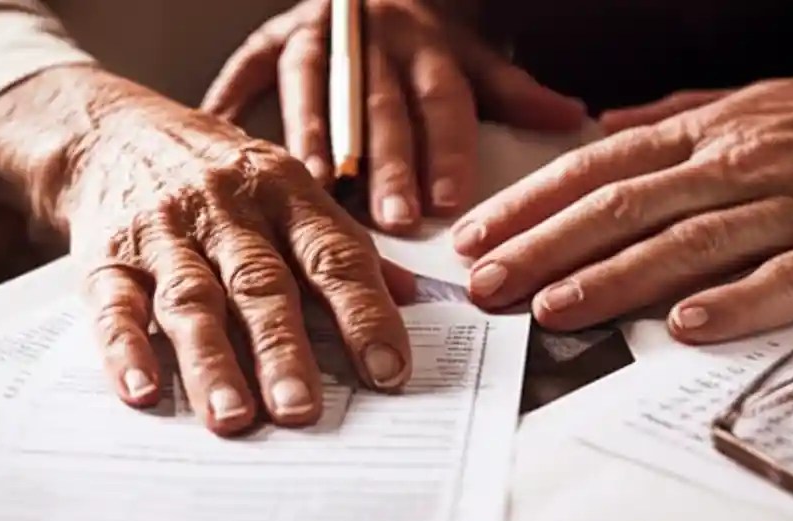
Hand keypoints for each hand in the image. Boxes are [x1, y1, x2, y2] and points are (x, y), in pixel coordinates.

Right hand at [0, 66, 415, 435]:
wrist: (111, 131)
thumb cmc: (221, 174)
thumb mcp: (288, 191)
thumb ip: (343, 248)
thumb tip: (413, 300)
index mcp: (287, 195)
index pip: (333, 257)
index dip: (364, 314)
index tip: (389, 372)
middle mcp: (228, 211)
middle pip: (260, 284)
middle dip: (283, 350)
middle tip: (302, 410)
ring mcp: (165, 234)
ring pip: (192, 300)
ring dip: (212, 363)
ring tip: (232, 418)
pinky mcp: (108, 258)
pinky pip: (115, 306)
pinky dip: (126, 351)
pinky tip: (142, 392)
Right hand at [203, 0, 585, 232]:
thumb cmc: (419, 40)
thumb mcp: (471, 56)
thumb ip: (512, 92)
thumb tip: (572, 117)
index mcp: (428, 44)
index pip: (445, 100)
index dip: (448, 151)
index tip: (450, 203)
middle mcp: (373, 37)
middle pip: (383, 103)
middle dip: (388, 161)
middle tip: (393, 214)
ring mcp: (317, 34)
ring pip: (316, 86)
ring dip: (315, 135)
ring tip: (317, 183)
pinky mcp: (269, 38)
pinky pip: (248, 66)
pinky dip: (231, 99)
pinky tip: (220, 132)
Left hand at [452, 48, 792, 341]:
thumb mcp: (771, 99)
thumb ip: (686, 119)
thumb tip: (611, 129)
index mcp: (721, 129)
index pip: (604, 166)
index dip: (535, 203)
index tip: (480, 237)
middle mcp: (749, 161)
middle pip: (627, 206)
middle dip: (545, 248)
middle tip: (487, 288)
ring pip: (692, 242)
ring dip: (616, 279)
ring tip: (554, 312)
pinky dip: (738, 300)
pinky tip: (687, 326)